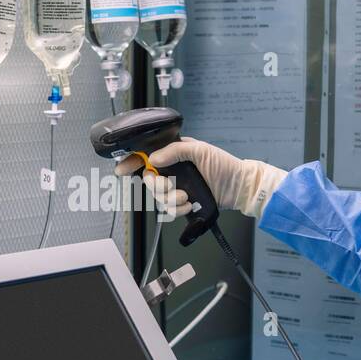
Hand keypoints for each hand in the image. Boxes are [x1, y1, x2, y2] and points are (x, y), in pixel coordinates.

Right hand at [114, 137, 286, 218]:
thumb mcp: (200, 150)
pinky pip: (169, 210)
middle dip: (157, 187)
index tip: (122, 169)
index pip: (146, 156)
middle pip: (148, 180)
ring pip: (158, 198)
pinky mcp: (183, 203)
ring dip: (170, 200)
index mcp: (173, 154)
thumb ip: (175, 151)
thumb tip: (154, 158)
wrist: (238, 187)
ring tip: (186, 198)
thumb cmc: (224, 164)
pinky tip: (189, 205)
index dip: (131, 162)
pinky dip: (178, 210)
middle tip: (170, 187)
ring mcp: (177, 187)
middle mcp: (172, 171)